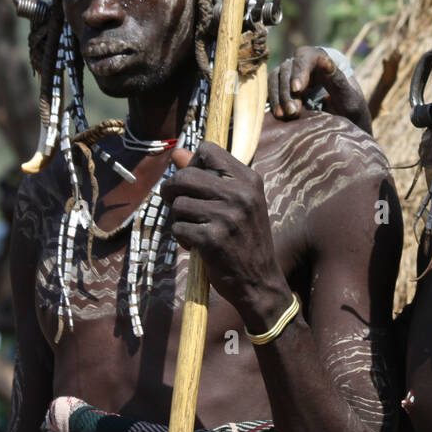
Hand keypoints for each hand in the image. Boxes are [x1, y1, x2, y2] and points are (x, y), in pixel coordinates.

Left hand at [165, 142, 288, 327]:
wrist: (259, 280)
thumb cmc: (245, 238)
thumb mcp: (236, 202)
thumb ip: (208, 176)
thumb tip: (177, 153)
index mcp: (249, 180)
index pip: (208, 150)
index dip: (193, 163)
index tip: (195, 182)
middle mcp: (241, 194)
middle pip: (185, 175)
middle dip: (172, 191)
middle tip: (178, 205)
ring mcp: (228, 216)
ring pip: (178, 203)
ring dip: (179, 218)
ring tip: (194, 228)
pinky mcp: (213, 238)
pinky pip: (177, 228)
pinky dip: (181, 238)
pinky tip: (196, 245)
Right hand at [268, 45, 372, 134]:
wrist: (345, 125)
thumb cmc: (351, 108)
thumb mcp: (349, 97)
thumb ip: (338, 80)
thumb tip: (325, 60)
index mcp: (322, 60)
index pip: (306, 56)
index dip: (299, 70)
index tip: (298, 90)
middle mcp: (304, 65)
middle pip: (288, 68)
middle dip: (288, 90)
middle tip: (293, 112)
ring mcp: (291, 76)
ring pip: (277, 78)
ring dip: (278, 96)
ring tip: (284, 115)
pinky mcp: (283, 88)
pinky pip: (272, 90)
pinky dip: (273, 101)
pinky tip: (279, 115)